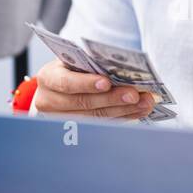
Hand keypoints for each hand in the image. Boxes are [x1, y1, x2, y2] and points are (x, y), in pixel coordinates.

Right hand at [32, 58, 157, 119]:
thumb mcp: (74, 62)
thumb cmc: (70, 69)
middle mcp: (49, 101)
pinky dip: (121, 117)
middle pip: (83, 103)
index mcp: (48, 78)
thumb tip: (123, 70)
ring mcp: (60, 119)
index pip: (65, 83)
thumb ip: (91, 64)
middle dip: (112, 99)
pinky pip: (100, 125)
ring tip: (143, 103)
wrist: (56, 89)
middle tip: (134, 95)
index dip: (86, 84)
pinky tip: (137, 111)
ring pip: (94, 117)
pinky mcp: (73, 131)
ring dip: (123, 110)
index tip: (107, 83)